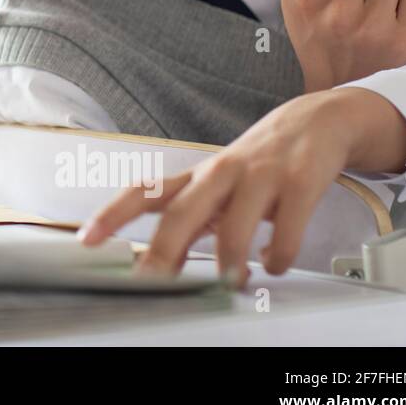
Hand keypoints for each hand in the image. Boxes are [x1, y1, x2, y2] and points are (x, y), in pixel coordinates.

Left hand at [78, 87, 405, 285]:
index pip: (143, 193)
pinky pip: (285, 230)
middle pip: (181, 213)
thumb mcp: (219, 189)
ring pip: (233, 227)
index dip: (112, 215)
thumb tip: (164, 267)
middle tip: (153, 284)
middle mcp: (220, 174)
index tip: (87, 239)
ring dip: (230, 264)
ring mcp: (259, 176)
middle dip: (163, 253)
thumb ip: (195, 226)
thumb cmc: (258, 162)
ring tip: (235, 282)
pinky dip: (278, 257)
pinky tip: (275, 262)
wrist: (317, 120)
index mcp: (195, 178)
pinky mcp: (299, 182)